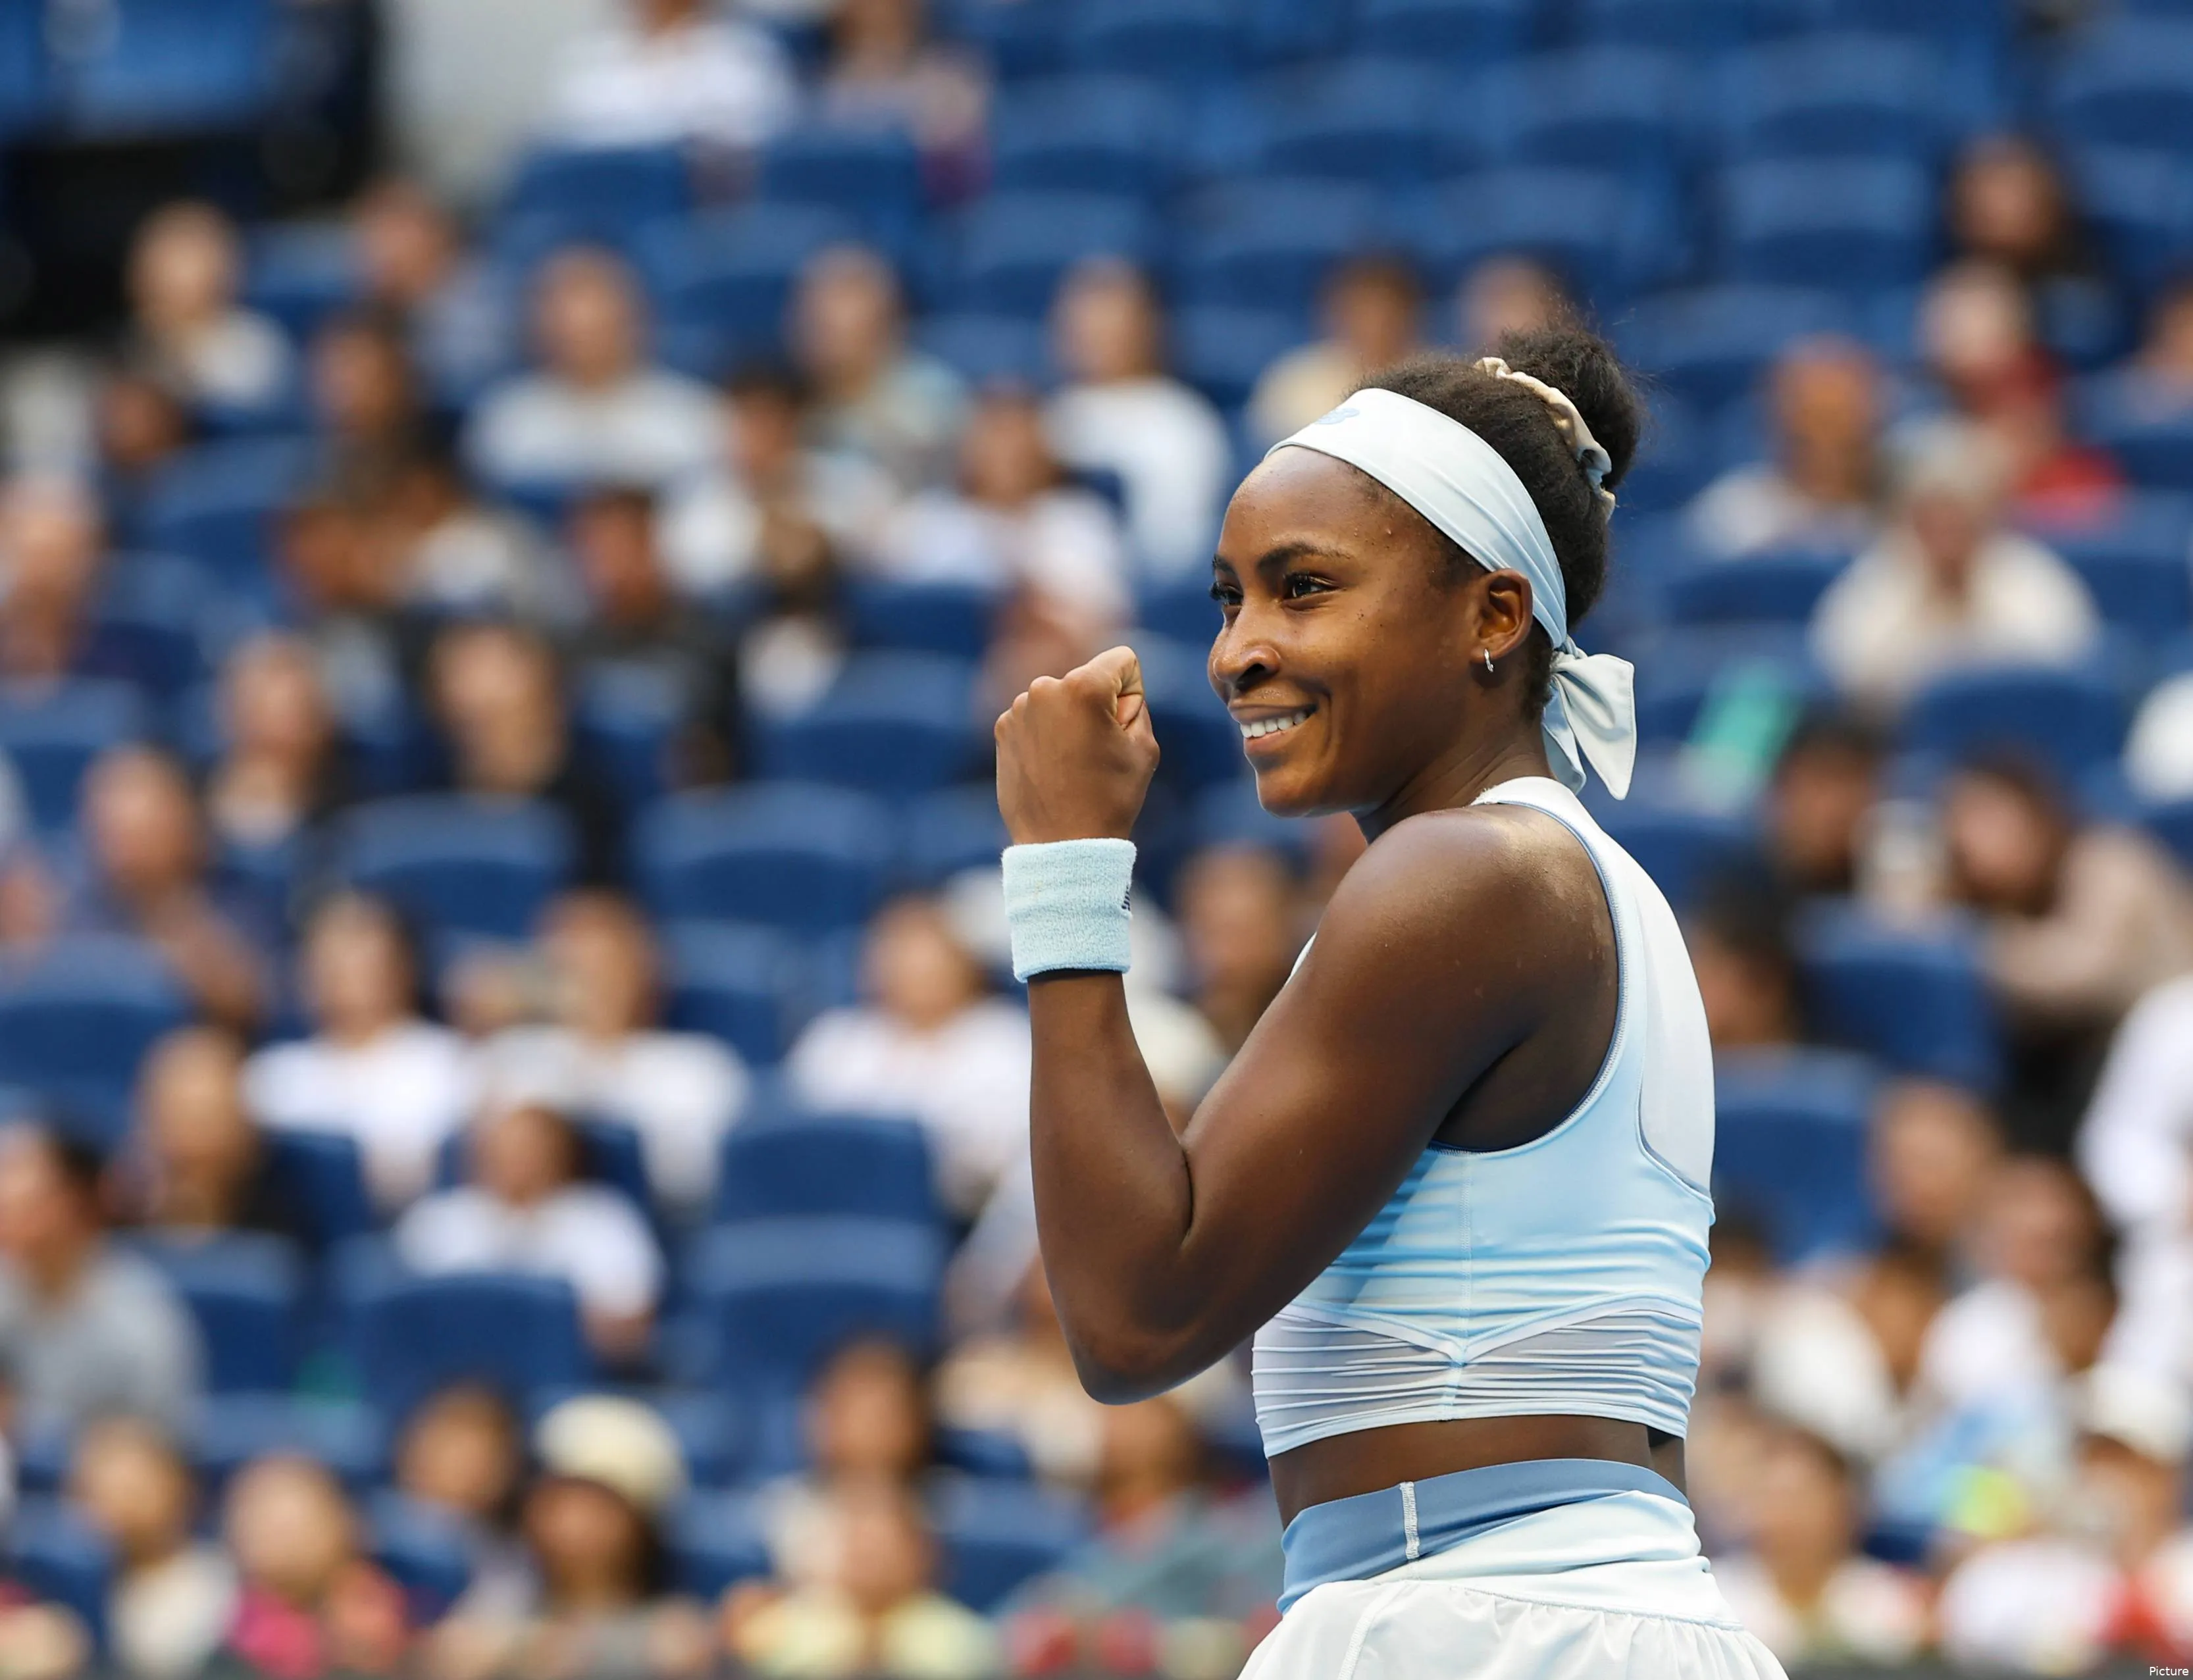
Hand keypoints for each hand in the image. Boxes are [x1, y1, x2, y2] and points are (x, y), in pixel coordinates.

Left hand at [996, 646, 1160, 843]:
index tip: (1120, 729)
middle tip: (1096, 753)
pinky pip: (1037, 717)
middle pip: (1088, 679)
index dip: (1133, 694)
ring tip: (1072, 764)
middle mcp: (1045, 687)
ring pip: (1061, 699)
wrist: (1061, 844)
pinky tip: (1051, 768)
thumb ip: (1134, 702)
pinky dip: (1046, 735)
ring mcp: (1019, 708)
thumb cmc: (1110, 798)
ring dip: (1069, 720)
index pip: (1123, 661)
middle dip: (1098, 705)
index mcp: (1084, 685)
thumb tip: (1113, 689)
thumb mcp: (1144, 745)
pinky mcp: (1002, 728)